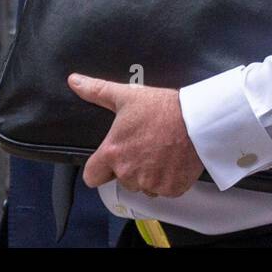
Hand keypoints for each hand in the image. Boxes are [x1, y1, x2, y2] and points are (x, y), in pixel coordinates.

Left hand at [68, 73, 204, 197]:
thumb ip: (96, 91)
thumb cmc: (161, 108)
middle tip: (143, 146)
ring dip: (148, 175)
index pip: (92, 177)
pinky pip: (164, 190)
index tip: (109, 160)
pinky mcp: (171, 189)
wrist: (196, 119)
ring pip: (143, 186)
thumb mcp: (126, 95)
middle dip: (130, 167)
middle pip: (121, 180)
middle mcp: (129, 173)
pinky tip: (172, 160)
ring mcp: (151, 183)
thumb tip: (75, 81)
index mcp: (113, 153)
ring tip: (160, 151)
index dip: (99, 168)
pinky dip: (167, 179)